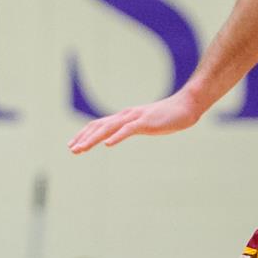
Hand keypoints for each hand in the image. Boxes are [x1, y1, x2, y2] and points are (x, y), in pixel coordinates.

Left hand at [69, 92, 206, 153]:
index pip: (98, 124)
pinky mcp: (146, 122)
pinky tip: (108, 144)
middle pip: (99, 126)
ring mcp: (135, 117)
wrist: (186, 106)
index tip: (72, 145)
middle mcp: (125, 115)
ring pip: (109, 128)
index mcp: (124, 117)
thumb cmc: (166, 117)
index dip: (84, 134)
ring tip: (81, 149)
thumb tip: (120, 136)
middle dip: (84, 138)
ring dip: (93, 139)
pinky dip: (117, 136)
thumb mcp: (144, 124)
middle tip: (72, 150)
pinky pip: (128, 130)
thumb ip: (131, 128)